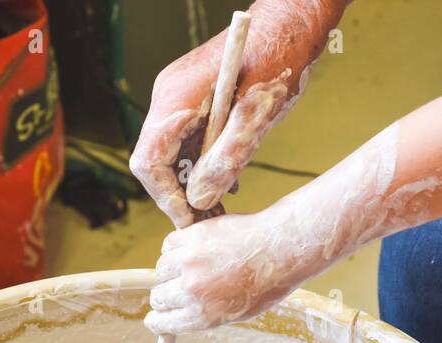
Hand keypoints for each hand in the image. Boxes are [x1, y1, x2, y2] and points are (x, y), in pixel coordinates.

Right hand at [129, 0, 346, 227]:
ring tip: (220, 209)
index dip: (166, 197)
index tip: (190, 219)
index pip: (149, 161)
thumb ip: (227, 159)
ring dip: (193, 184)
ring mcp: (180, 97)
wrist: (292, 20)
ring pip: (172, 155)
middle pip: (156, 162)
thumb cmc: (279, 56)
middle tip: (208, 221)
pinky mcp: (194, 101)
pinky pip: (188, 141)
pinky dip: (203, 165)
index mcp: (178, 97)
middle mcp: (170, 96)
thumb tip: (200, 201)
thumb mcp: (256, 116)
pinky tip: (227, 181)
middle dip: (179, 196)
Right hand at [146, 207, 316, 334]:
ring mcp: (189, 263)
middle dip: (165, 295)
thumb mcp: (237, 312)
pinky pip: (168, 246)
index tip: (157, 316)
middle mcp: (192, 291)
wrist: (280, 248)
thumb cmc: (266, 282)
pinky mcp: (192, 238)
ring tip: (190, 266)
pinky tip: (191, 249)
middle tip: (177, 289)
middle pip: (158, 297)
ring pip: (160, 270)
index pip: (162, 322)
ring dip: (170, 270)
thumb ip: (207, 314)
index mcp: (203, 316)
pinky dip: (175, 248)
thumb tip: (182, 314)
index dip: (158, 320)